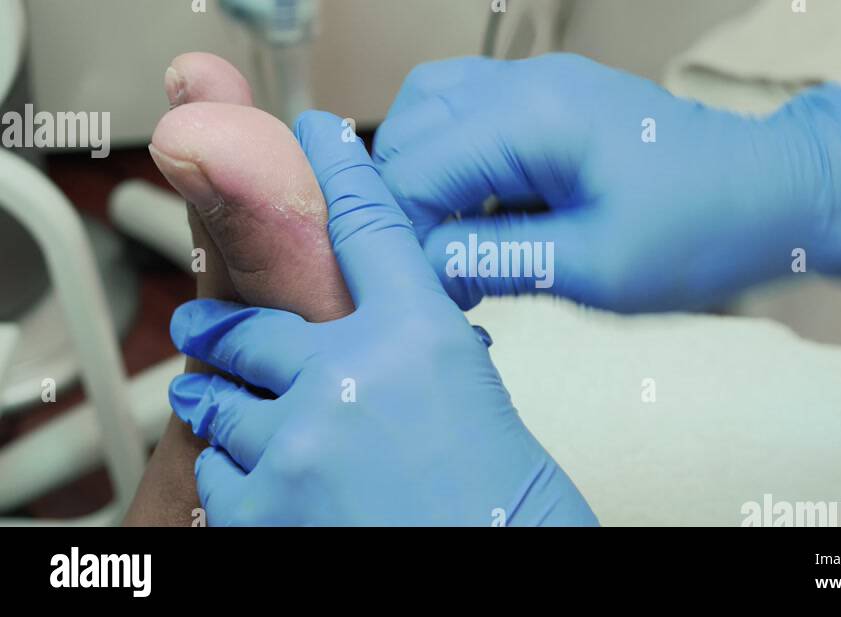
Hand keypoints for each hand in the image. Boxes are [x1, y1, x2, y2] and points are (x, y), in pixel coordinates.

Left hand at [166, 111, 596, 525]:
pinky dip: (231, 473)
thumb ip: (420, 364)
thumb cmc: (513, 514)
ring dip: (218, 404)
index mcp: (421, 341)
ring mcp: (298, 443)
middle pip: (255, 323)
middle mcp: (350, 378)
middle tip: (198, 328)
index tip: (313, 135)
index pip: (369, 228)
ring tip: (208, 404)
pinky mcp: (265, 509)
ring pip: (222, 403)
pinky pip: (219, 474)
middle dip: (219, 327)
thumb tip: (381, 357)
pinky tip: (254, 478)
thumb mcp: (482, 405)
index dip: (338, 171)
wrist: (502, 578)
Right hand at [375, 54, 840, 312]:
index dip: (396, 233)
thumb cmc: (703, 233)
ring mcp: (543, 83)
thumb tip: (420, 268)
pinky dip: (459, 164)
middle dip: (403, 200)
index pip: (413, 168)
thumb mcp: (594, 267)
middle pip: (410, 127)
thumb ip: (494, 260)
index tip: (409, 287)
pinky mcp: (557, 101)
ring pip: (435, 112)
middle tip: (424, 267)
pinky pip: (476, 117)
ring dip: (425, 176)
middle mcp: (527, 82)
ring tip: (445, 241)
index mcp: (532, 116)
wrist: (782, 194)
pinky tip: (478, 217)